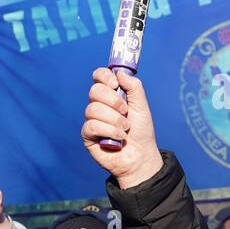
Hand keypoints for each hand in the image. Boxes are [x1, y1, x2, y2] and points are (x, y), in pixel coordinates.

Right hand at [81, 67, 162, 188]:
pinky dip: (108, 130)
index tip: (115, 84)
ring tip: (125, 128)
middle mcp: (99, 105)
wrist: (141, 156)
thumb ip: (134, 87)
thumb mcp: (142, 106)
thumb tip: (119, 73)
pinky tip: (119, 137)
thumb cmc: (141, 131)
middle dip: (113, 100)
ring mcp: (92, 120)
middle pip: (95, 91)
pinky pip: (92, 126)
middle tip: (125, 111)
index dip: (104, 76)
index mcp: (111, 95)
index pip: (99, 77)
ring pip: (93, 109)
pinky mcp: (88, 135)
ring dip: (114, 119)